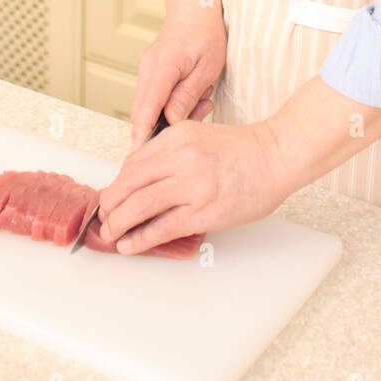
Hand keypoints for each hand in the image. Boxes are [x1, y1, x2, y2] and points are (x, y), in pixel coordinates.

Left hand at [97, 118, 287, 253]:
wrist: (276, 157)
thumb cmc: (241, 150)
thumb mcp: (199, 136)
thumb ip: (169, 152)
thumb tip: (139, 178)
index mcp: (177, 136)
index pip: (132, 163)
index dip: (116, 184)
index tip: (112, 197)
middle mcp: (181, 157)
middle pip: (128, 184)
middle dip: (109, 205)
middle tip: (104, 218)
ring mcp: (193, 186)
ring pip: (139, 206)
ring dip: (118, 223)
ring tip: (111, 234)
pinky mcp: (204, 212)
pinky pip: (163, 228)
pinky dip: (140, 239)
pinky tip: (129, 245)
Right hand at [129, 5, 226, 147]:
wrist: (195, 9)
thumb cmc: (205, 34)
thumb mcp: (206, 68)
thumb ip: (187, 95)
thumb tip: (172, 120)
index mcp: (162, 66)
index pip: (147, 106)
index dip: (142, 131)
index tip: (139, 152)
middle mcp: (147, 68)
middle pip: (144, 110)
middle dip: (167, 123)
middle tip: (199, 112)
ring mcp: (146, 69)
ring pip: (151, 105)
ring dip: (174, 111)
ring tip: (202, 95)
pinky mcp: (149, 71)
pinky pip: (155, 96)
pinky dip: (172, 102)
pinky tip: (194, 92)